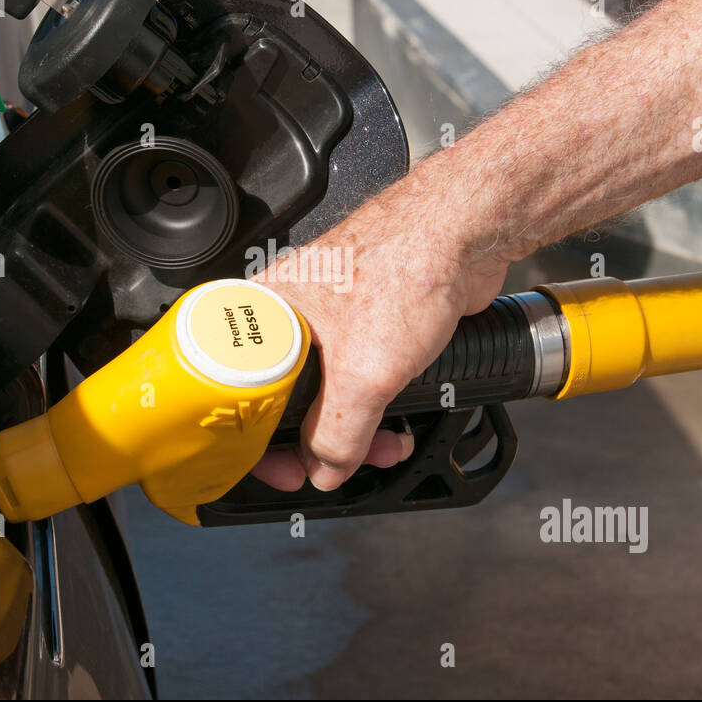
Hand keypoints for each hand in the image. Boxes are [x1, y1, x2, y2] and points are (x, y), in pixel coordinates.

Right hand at [249, 172, 507, 491]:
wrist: (466, 234)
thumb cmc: (406, 266)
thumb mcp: (362, 375)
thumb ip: (338, 434)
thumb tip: (325, 468)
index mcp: (267, 312)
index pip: (235, 389)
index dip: (253, 436)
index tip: (276, 465)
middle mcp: (294, 313)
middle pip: (286, 395)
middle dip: (314, 440)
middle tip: (330, 467)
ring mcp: (334, 317)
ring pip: (330, 390)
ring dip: (355, 429)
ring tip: (380, 449)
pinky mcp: (372, 322)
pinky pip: (362, 378)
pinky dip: (377, 406)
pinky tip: (395, 424)